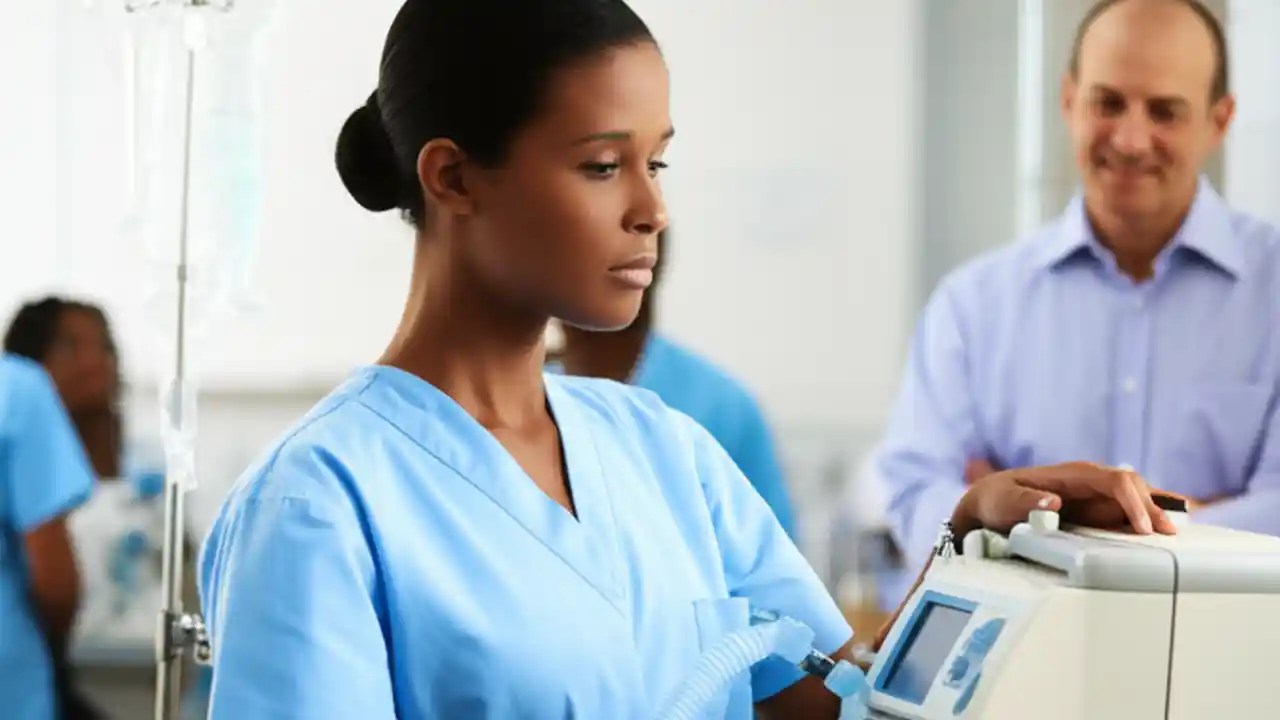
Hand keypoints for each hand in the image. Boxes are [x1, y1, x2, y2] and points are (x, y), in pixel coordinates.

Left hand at [952, 462, 1178, 539]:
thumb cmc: (997, 499)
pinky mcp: (1096, 510)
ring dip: (1155, 513)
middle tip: (1168, 536)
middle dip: (1153, 508)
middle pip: (1133, 487)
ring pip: (1136, 497)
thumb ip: (1026, 501)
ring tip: (1174, 536)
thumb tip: (1054, 502)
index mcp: (1073, 474)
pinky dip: (1147, 516)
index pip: (1115, 480)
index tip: (1142, 528)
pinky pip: (1128, 510)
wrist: (990, 503)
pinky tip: (1165, 528)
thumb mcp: (1004, 500)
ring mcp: (1096, 495)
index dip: (1133, 501)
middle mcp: (1090, 481)